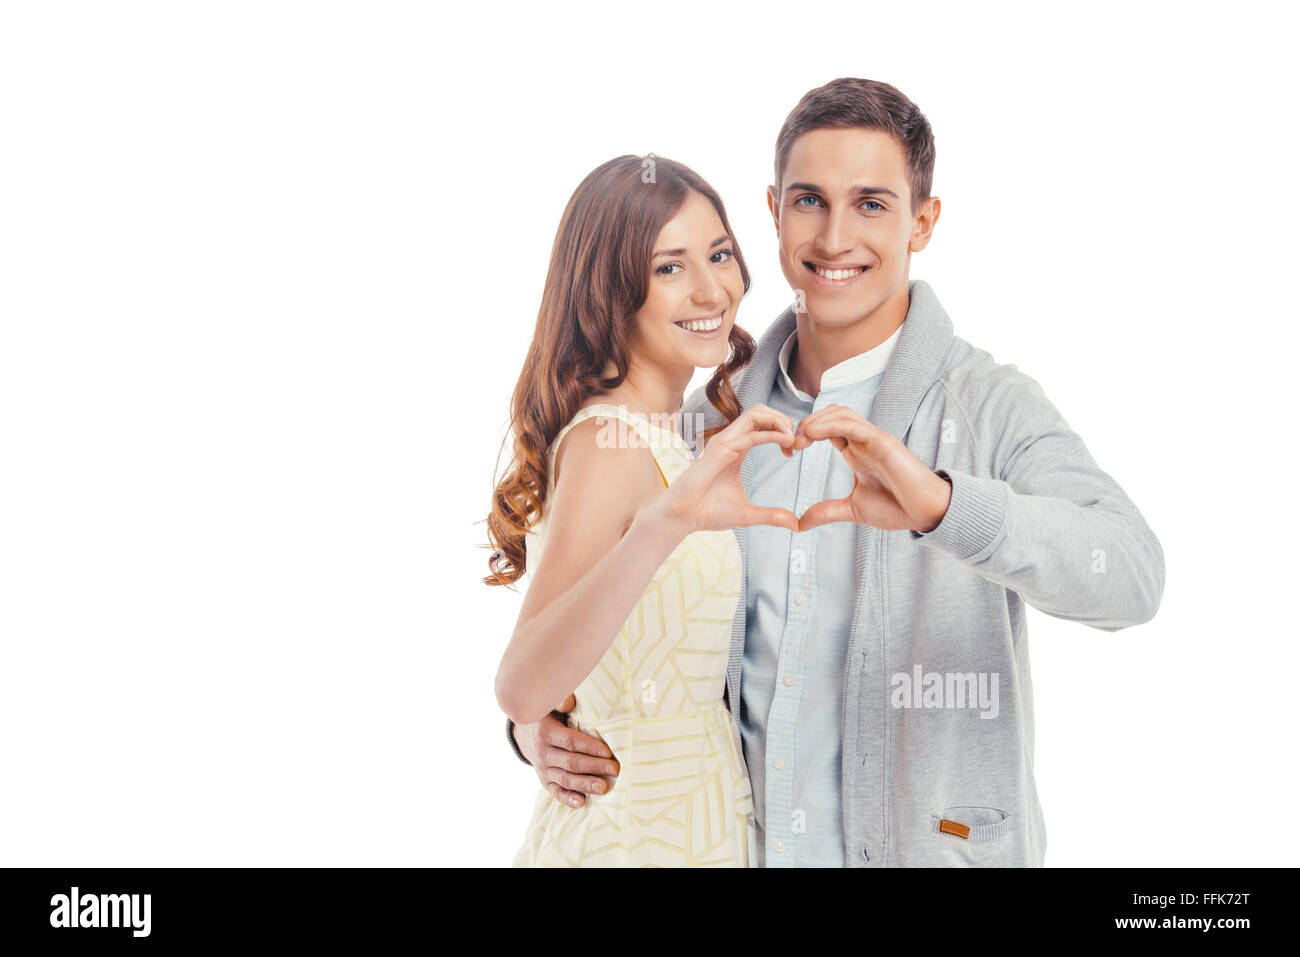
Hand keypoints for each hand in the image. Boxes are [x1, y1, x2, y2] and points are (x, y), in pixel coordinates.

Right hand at [513, 693, 620, 808]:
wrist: (524, 733)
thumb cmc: (546, 715)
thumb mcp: (549, 704)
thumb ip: (560, 701)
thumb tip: (569, 702)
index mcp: (546, 733)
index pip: (570, 741)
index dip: (589, 747)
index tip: (608, 752)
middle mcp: (543, 753)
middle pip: (571, 762)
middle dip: (594, 767)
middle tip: (615, 769)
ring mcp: (543, 769)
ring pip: (566, 779)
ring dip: (585, 784)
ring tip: (604, 788)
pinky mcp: (544, 781)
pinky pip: (556, 792)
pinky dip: (568, 799)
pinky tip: (582, 803)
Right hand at [659, 404, 800, 534]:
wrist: (683, 517)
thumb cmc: (708, 512)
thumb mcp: (748, 514)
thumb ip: (772, 515)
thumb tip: (795, 524)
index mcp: (736, 449)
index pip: (761, 424)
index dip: (782, 430)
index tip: (793, 450)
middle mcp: (730, 441)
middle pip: (761, 411)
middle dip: (783, 419)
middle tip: (796, 440)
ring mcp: (724, 442)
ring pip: (756, 413)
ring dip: (779, 421)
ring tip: (792, 438)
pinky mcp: (720, 450)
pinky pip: (751, 434)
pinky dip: (772, 434)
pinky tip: (785, 443)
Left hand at [792, 403, 951, 532]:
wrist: (924, 513)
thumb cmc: (896, 508)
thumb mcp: (852, 510)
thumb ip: (826, 512)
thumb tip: (800, 523)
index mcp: (855, 452)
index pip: (825, 429)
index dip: (804, 434)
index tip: (788, 450)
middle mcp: (863, 441)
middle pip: (830, 414)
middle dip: (806, 423)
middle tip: (790, 444)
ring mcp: (873, 439)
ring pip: (840, 413)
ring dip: (815, 421)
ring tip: (799, 438)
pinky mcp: (883, 441)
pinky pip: (853, 424)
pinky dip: (830, 424)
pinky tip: (812, 434)